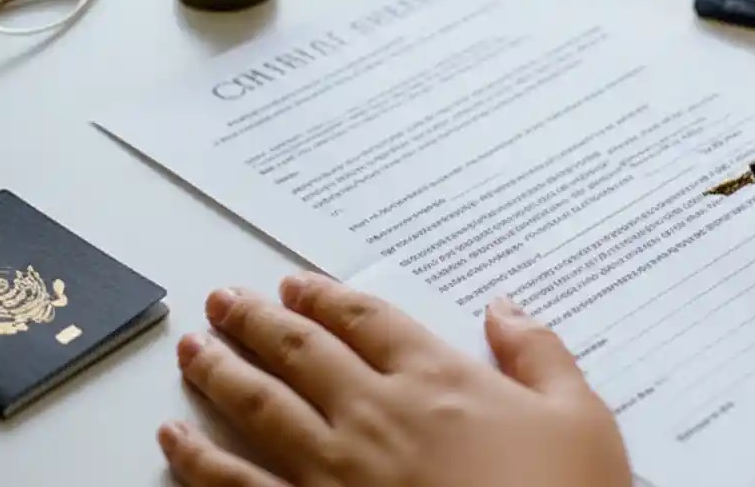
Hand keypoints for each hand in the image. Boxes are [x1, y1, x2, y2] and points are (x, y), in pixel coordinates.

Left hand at [156, 274, 631, 486]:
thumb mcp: (581, 418)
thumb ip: (540, 355)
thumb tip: (506, 308)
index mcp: (438, 380)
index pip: (367, 321)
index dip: (325, 298)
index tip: (296, 286)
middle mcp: (375, 414)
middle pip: (300, 351)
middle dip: (256, 320)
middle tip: (225, 300)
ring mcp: (334, 471)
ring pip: (259, 406)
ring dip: (219, 372)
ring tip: (193, 348)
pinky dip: (197, 461)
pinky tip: (173, 442)